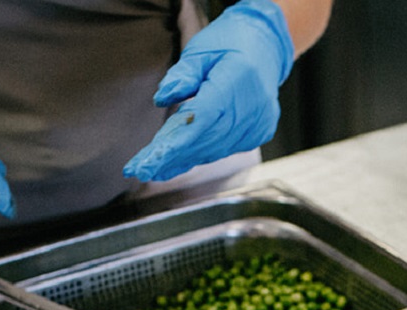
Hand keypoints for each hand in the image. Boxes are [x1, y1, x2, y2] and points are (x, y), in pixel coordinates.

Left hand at [124, 0, 294, 182]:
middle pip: (206, 141)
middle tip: (141, 169)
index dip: (173, 145)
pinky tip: (178, 162)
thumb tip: (161, 99)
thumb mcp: (200, 50)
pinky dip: (201, 154)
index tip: (147, 163)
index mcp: (238, 80)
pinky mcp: (259, 133)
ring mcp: (258, 124)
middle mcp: (252, 108)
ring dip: (184, 160)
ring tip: (154, 168)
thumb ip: (181, 74)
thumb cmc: (228, 43)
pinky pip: (225, 149)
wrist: (265, 46)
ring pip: (215, 150)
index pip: (202, 120)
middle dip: (171, 158)